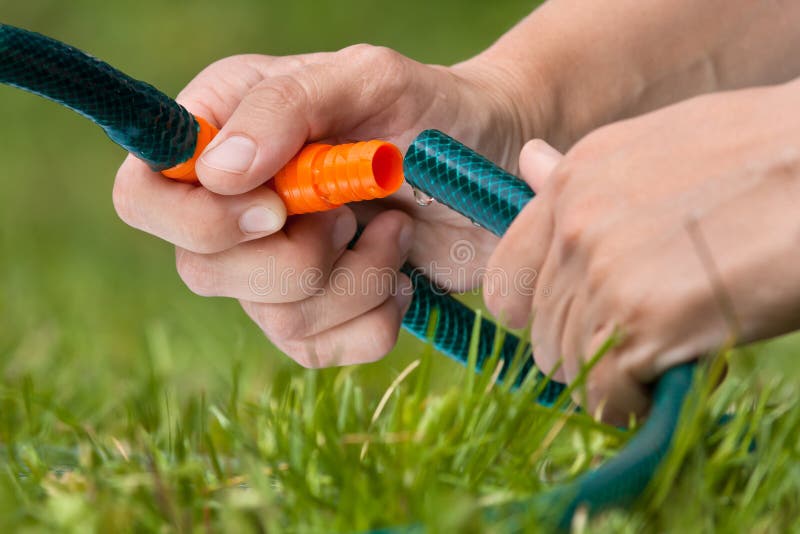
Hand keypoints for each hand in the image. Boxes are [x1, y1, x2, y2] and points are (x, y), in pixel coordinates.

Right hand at [112, 46, 541, 366]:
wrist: (493, 166)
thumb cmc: (431, 110)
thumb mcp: (368, 78)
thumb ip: (287, 106)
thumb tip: (215, 172)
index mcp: (225, 136)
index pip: (143, 195)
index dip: (196, 218)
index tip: (276, 207)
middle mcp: (238, 209)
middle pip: (201, 271)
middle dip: (297, 254)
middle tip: (354, 211)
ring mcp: (276, 271)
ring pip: (275, 317)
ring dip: (355, 278)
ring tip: (397, 230)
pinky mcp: (321, 318)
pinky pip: (322, 352)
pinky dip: (375, 319)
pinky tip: (404, 277)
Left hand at [485, 80, 799, 423]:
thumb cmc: (766, 154)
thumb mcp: (658, 146)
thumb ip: (586, 177)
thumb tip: (529, 161)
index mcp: (572, 180)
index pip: (506, 278)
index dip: (538, 313)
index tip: (582, 321)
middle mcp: (573, 224)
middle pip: (541, 331)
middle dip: (587, 346)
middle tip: (647, 338)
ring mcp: (602, 270)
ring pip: (568, 365)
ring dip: (614, 374)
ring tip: (673, 348)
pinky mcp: (642, 317)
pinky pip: (603, 394)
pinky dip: (635, 404)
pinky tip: (677, 376)